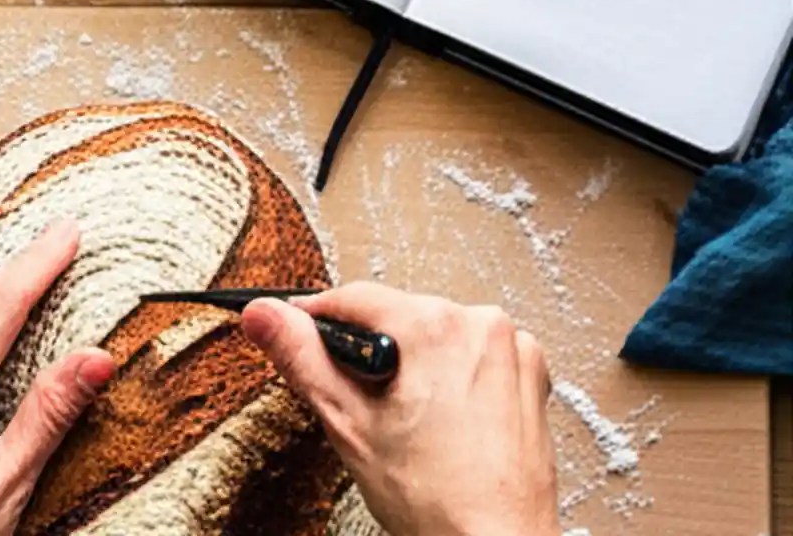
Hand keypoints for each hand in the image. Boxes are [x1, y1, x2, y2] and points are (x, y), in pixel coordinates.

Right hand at [240, 283, 559, 535]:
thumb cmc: (438, 499)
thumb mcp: (348, 423)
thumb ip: (301, 358)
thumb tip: (265, 316)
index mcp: (435, 327)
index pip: (354, 297)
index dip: (316, 318)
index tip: (298, 334)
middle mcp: (480, 325)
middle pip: (399, 315)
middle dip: (373, 352)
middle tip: (361, 404)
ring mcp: (513, 349)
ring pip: (438, 335)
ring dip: (415, 364)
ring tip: (409, 422)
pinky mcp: (530, 375)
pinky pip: (476, 356)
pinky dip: (455, 378)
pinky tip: (445, 421)